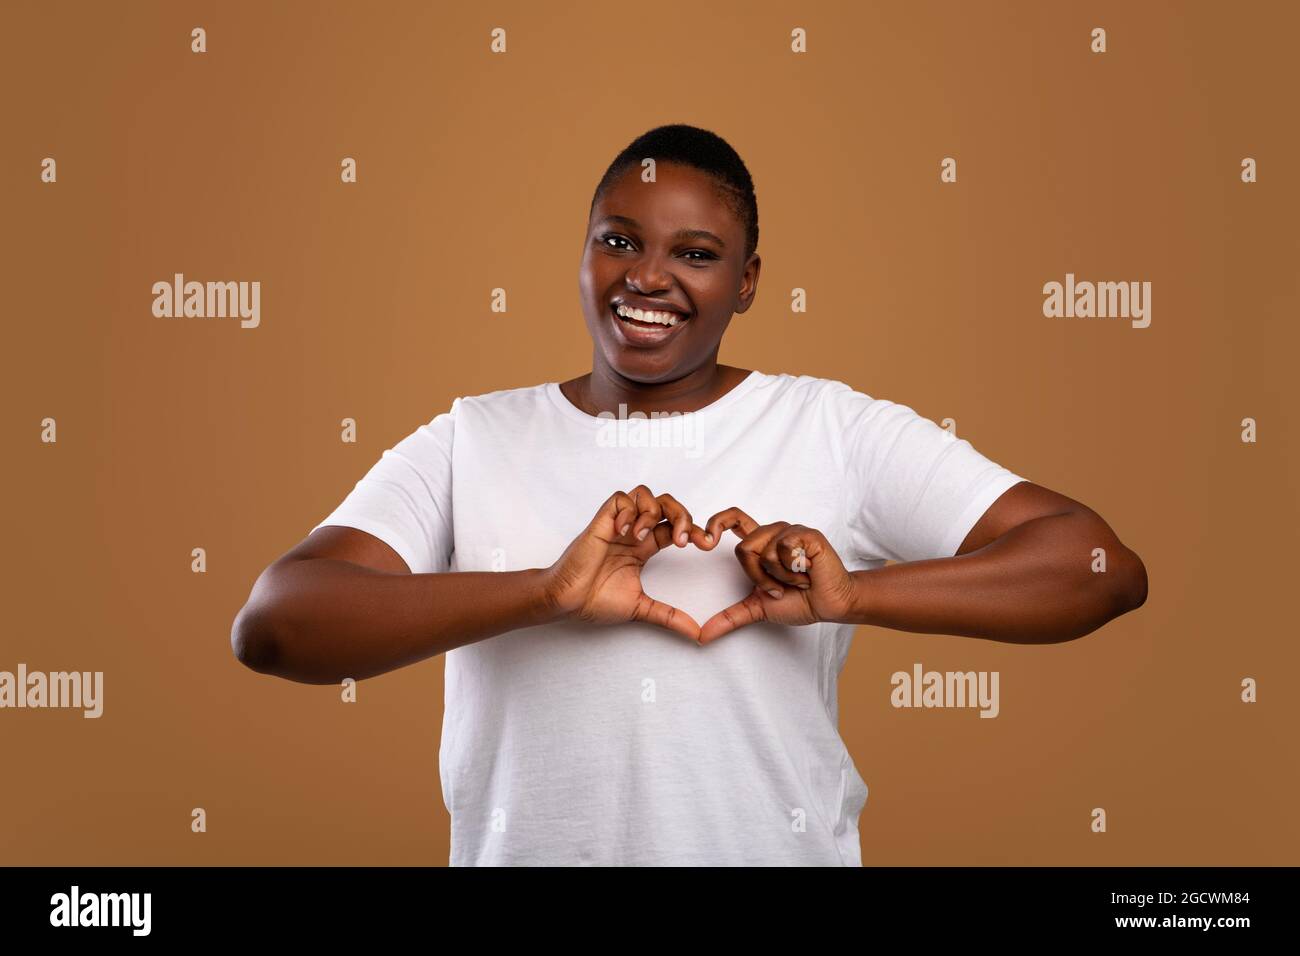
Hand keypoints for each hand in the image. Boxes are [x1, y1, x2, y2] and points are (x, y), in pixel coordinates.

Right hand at [543, 485, 710, 641]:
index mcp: (645, 548)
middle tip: (684, 540)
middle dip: (682, 516)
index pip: (675, 527)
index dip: (693, 530)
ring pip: (645, 494)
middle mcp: (634, 533)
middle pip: (666, 505)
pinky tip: (626, 533)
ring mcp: (618, 525)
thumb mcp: (642, 609)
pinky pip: (620, 499)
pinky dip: (629, 511)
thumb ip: (669, 616)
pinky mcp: (602, 521)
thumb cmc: (595, 601)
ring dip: (653, 512)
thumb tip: (696, 633)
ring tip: (644, 537)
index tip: (706, 544)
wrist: (567, 600)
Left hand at [697, 507, 857, 643]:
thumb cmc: (798, 601)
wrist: (829, 605)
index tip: (706, 542)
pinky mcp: (807, 534)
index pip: (733, 520)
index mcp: (759, 543)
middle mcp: (772, 533)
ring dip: (780, 577)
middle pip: (744, 548)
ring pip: (764, 552)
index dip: (717, 523)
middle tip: (779, 587)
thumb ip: (730, 617)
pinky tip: (808, 572)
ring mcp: (790, 531)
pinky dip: (795, 569)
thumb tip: (702, 636)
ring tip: (797, 579)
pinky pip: (785, 549)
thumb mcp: (757, 608)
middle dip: (759, 578)